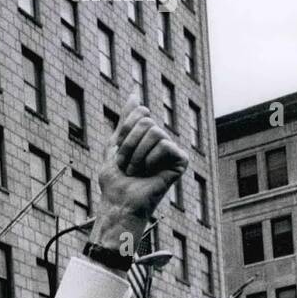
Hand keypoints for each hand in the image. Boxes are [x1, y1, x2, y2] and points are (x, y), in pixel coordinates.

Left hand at [93, 89, 188, 251]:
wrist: (119, 203)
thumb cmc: (115, 180)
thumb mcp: (115, 145)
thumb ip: (125, 121)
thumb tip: (134, 94)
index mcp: (147, 135)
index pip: (140, 113)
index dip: (124, 132)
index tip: (119, 152)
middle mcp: (161, 140)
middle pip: (146, 122)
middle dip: (129, 145)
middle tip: (127, 166)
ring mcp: (171, 150)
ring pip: (155, 132)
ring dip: (137, 155)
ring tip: (135, 172)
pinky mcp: (181, 161)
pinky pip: (165, 145)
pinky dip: (151, 160)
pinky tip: (150, 173)